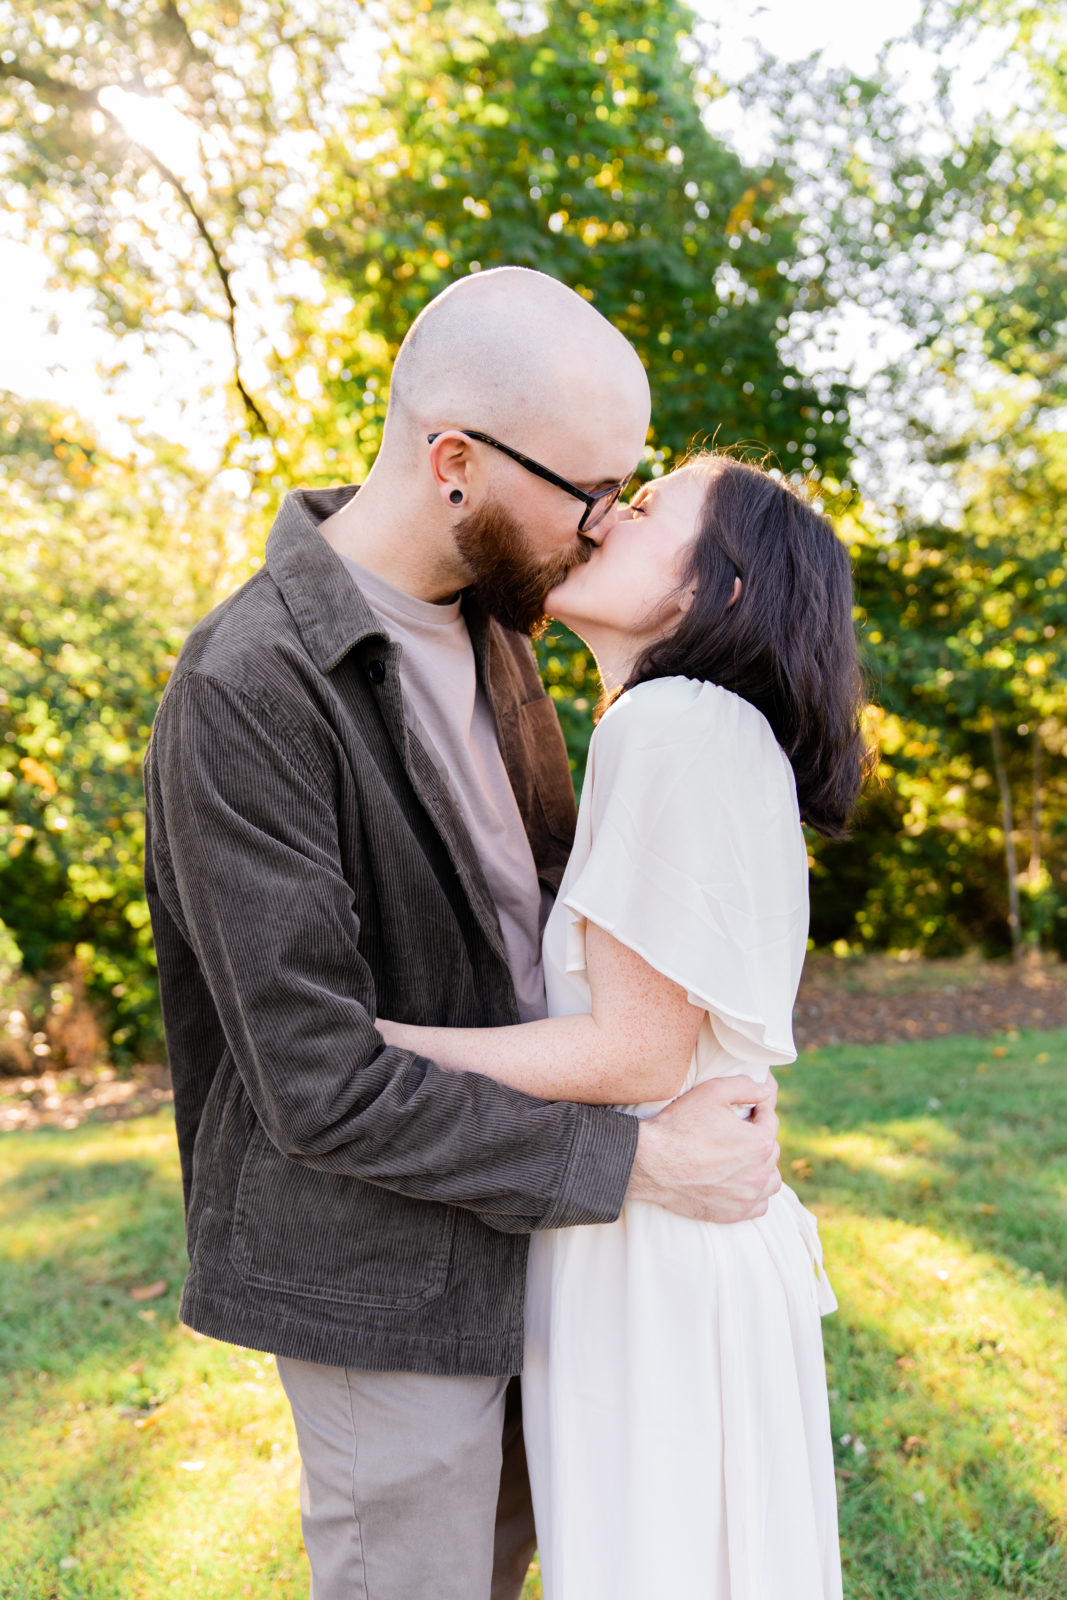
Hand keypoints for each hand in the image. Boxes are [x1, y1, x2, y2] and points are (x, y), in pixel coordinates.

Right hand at [626, 1072, 780, 1222]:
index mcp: (759, 1143)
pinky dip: (754, 1193)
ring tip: (743, 1157)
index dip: (759, 1109)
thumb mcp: (712, 1092)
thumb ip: (746, 1086)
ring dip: (762, 1167)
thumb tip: (767, 1090)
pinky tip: (740, 1182)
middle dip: (758, 1137)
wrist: (651, 1162)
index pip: (771, 1120)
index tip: (746, 1107)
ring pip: (771, 1180)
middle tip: (736, 1130)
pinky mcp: (734, 1213)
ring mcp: (747, 1197)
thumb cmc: (680, 1125)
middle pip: (771, 1150)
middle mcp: (759, 1173)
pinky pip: (759, 1204)